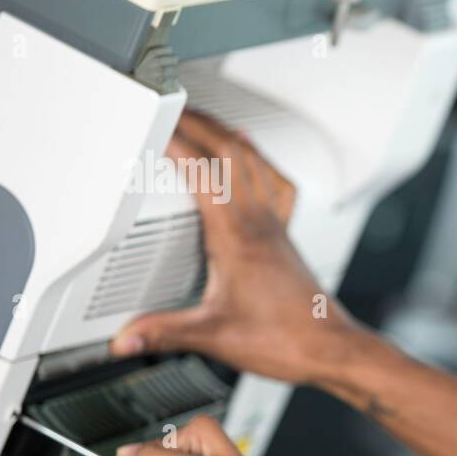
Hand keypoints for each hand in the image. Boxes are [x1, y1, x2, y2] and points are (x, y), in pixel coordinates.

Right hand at [110, 110, 363, 385]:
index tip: (152, 122)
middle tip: (170, 105)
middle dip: (198, 123)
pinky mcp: (285, 237)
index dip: (176, 142)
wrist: (332, 350)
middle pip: (230, 153)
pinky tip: (251, 156)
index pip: (203, 173)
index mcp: (237, 238)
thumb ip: (164, 333)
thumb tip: (124, 337)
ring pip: (253, 163)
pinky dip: (255, 160)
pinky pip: (273, 184)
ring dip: (224, 134)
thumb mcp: (214, 336)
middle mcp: (260, 224)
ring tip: (201, 118)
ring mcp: (276, 227)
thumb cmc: (288, 340)